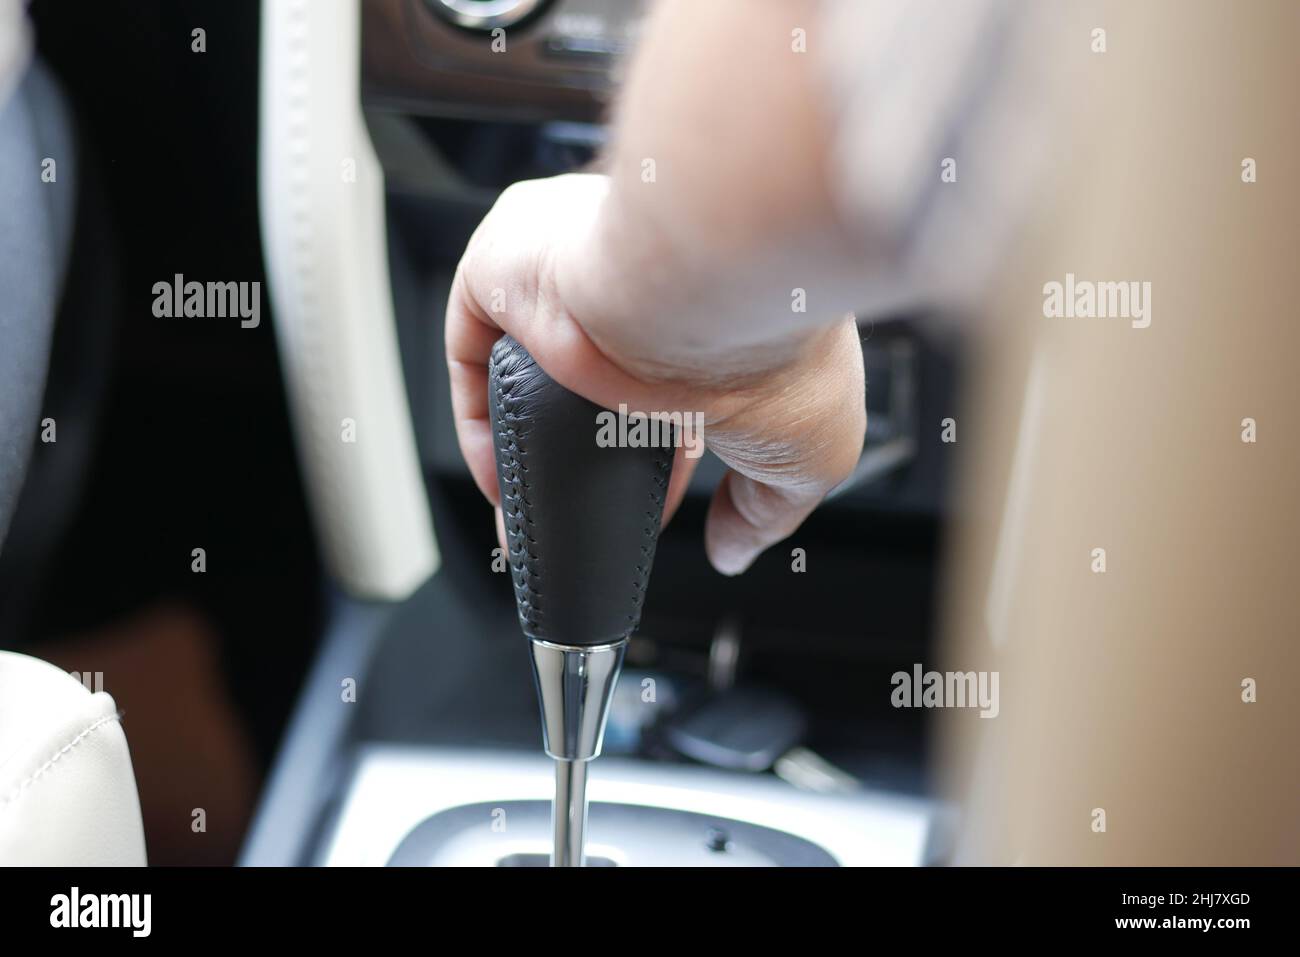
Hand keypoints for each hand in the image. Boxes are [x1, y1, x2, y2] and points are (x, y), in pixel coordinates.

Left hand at [445, 174, 865, 575]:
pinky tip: (506, 480)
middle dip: (590, 464)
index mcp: (721, 300)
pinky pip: (477, 348)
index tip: (654, 516)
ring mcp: (574, 259)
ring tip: (533, 523)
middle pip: (598, 382)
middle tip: (591, 527)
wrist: (720, 288)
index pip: (674, 385)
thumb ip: (767, 511)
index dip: (662, 462)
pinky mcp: (509, 259)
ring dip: (530, 450)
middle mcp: (644, 273)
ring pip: (534, 365)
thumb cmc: (785, 351)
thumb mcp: (810, 457)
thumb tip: (735, 549)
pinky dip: (483, 419)